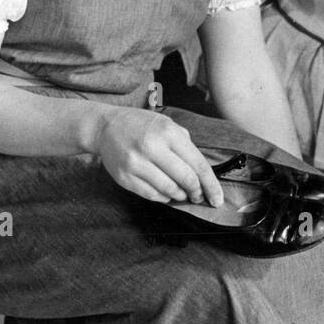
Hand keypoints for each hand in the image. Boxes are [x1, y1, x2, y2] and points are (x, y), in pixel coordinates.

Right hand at [97, 109, 223, 206]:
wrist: (106, 127)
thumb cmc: (141, 125)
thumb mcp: (167, 124)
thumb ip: (186, 145)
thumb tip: (203, 172)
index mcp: (168, 132)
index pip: (198, 164)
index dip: (211, 185)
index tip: (217, 199)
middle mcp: (152, 147)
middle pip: (186, 180)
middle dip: (197, 192)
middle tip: (199, 196)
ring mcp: (136, 164)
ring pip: (170, 190)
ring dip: (181, 196)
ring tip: (183, 193)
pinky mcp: (125, 177)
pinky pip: (152, 195)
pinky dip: (164, 197)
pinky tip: (167, 192)